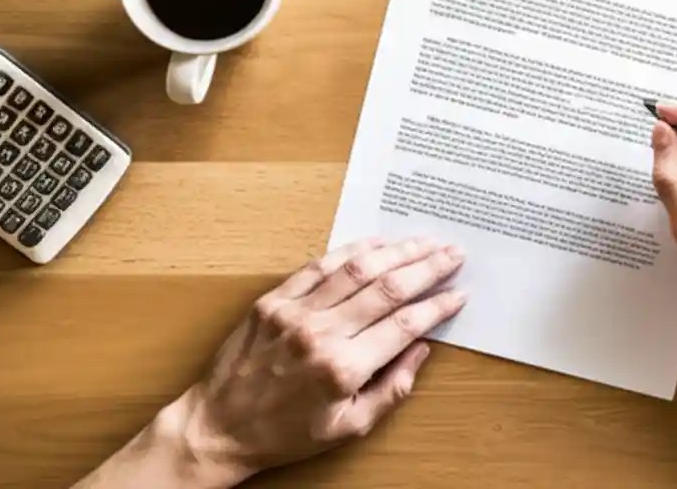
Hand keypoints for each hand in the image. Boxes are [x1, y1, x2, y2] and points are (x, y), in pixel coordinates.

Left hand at [155, 237, 465, 486]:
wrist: (218, 427)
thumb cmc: (285, 434)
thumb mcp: (348, 428)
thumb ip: (391, 389)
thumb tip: (421, 349)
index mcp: (342, 369)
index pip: (404, 325)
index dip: (437, 307)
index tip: (459, 294)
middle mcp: (320, 334)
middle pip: (388, 288)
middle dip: (427, 268)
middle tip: (454, 255)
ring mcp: (294, 312)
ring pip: (357, 269)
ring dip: (396, 251)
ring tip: (425, 241)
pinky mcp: (273, 300)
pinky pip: (319, 265)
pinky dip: (351, 251)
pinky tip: (376, 243)